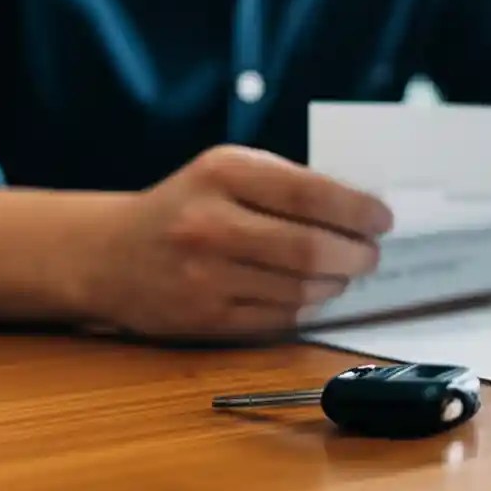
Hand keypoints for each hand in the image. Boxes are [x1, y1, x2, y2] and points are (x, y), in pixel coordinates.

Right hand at [87, 145, 391, 339]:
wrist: (107, 254)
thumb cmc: (187, 206)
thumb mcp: (225, 171)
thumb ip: (286, 183)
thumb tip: (361, 210)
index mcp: (221, 173)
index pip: (309, 193)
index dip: (356, 210)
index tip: (382, 219)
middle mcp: (210, 224)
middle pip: (310, 249)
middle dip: (356, 255)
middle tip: (370, 255)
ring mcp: (205, 276)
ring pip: (300, 288)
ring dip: (335, 283)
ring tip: (342, 273)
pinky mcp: (205, 319)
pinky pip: (279, 316)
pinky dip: (306, 305)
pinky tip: (311, 293)